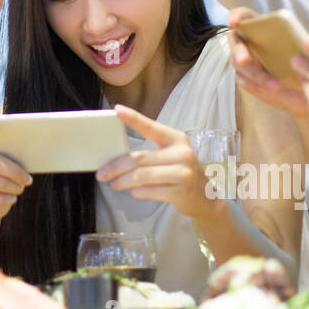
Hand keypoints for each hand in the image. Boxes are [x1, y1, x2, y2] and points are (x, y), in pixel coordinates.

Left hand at [96, 105, 217, 219]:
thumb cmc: (181, 173)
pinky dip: (138, 192)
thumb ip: (150, 153)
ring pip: (142, 175)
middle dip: (117, 166)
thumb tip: (117, 158)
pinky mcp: (180, 192)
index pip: (151, 127)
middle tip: (102, 174)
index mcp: (177, 139)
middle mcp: (181, 153)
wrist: (206, 198)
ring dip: (124, 181)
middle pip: (140, 158)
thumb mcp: (172, 156)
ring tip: (113, 184)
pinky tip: (134, 191)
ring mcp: (183, 173)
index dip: (133, 118)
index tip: (117, 110)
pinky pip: (150, 190)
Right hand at [227, 7, 308, 147]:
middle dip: (238, 50)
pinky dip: (256, 85)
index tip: (234, 21)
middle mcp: (251, 43)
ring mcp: (247, 62)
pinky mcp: (249, 79)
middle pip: (235, 41)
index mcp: (263, 28)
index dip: (237, 16)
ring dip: (253, 73)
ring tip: (274, 84)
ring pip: (239, 64)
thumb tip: (308, 40)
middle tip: (244, 59)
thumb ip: (307, 45)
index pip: (245, 17)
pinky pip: (244, 81)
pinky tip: (273, 88)